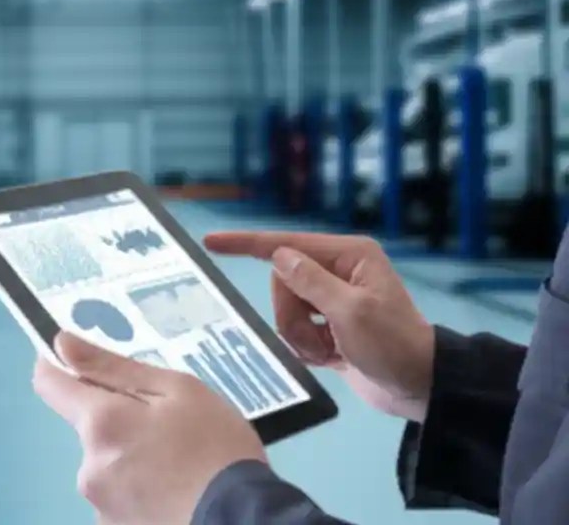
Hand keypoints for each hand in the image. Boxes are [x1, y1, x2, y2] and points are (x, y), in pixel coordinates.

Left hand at [34, 333, 266, 524]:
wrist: (245, 520)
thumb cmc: (218, 448)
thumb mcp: (179, 391)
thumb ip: (114, 368)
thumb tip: (61, 343)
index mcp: (101, 423)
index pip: (49, 384)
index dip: (58, 367)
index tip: (78, 364)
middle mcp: (88, 466)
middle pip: (91, 430)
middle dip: (120, 424)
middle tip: (169, 430)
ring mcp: (100, 506)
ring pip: (108, 467)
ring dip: (131, 461)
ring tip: (180, 468)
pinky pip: (120, 500)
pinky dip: (140, 494)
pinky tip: (175, 496)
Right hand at [204, 231, 435, 421]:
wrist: (419, 387)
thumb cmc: (392, 346)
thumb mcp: (352, 312)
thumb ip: (310, 281)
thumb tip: (278, 256)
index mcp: (349, 256)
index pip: (286, 246)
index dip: (246, 244)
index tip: (211, 243)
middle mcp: (338, 270)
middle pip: (282, 282)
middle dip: (291, 314)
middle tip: (318, 337)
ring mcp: (332, 298)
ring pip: (285, 309)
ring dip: (300, 335)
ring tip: (329, 350)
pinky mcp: (328, 324)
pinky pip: (295, 329)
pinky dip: (307, 346)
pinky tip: (332, 356)